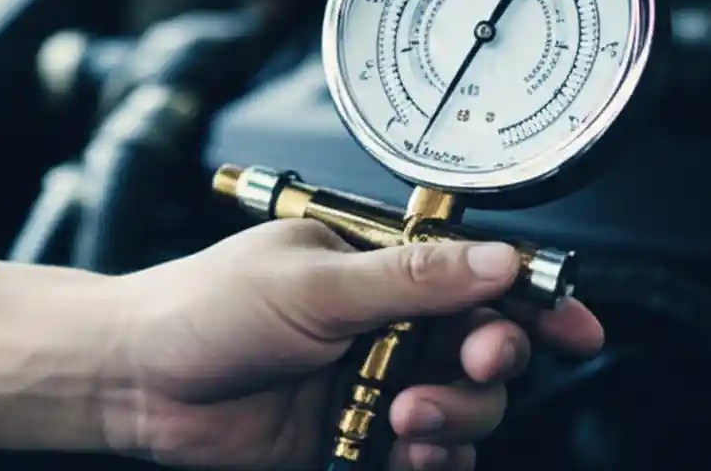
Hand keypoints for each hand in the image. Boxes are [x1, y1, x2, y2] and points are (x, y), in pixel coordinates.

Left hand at [105, 220, 603, 469]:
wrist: (137, 379)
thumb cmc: (203, 308)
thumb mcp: (311, 284)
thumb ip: (410, 279)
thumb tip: (497, 259)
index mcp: (375, 265)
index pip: (475, 274)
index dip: (531, 297)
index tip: (572, 325)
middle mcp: (384, 322)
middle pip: (485, 345)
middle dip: (494, 359)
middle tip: (476, 363)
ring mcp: (374, 380)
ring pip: (465, 406)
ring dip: (457, 416)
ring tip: (407, 417)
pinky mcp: (357, 434)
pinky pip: (427, 454)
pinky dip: (432, 458)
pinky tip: (403, 450)